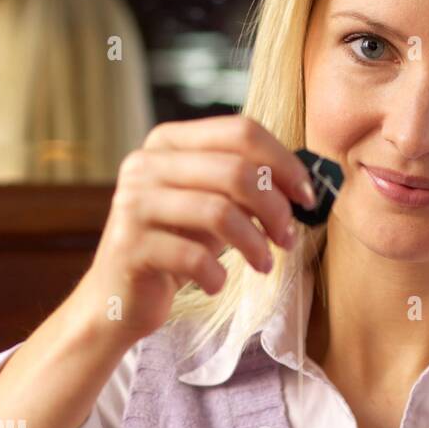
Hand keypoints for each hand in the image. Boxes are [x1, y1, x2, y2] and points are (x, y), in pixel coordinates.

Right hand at [82, 114, 315, 342]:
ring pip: (218, 211)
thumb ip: (244, 189)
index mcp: (169, 142)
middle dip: (274, 208)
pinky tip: (216, 284)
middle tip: (288, 238)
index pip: (239, 132)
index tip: (307, 198)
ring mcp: (134, 203)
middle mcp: (146, 164)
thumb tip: (303, 186)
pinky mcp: (130, 246)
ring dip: (254, 245)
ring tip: (263, 265)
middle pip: (234, 170)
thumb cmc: (176, 248)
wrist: (120, 295)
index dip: (284, 163)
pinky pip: (194, 257)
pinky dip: (217, 276)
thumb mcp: (212, 209)